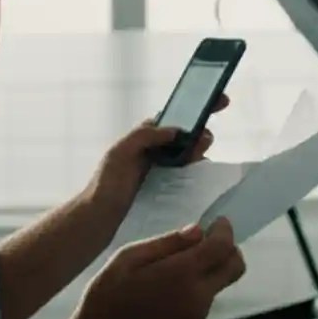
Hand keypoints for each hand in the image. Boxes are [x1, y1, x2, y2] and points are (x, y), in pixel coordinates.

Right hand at [66, 217, 244, 318]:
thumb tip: (197, 231)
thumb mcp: (127, 259)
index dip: (225, 230)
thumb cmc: (105, 298)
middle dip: (228, 249)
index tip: (217, 221)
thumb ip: (166, 243)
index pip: (223, 247)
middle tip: (206, 241)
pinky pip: (205, 300)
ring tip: (174, 266)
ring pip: (220, 283)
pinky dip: (198, 287)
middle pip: (235, 267)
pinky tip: (168, 289)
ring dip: (210, 269)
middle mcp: (198, 297)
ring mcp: (197, 316)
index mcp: (181, 275)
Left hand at [84, 94, 229, 218]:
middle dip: (200, 129)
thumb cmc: (106, 184)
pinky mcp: (163, 184)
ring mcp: (158, 166)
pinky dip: (195, 166)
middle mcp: (151, 147)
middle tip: (206, 138)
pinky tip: (200, 169)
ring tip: (203, 150)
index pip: (171, 115)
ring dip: (199, 147)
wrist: (99, 217)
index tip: (218, 101)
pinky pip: (184, 170)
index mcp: (142, 135)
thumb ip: (144, 136)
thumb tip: (175, 129)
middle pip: (183, 133)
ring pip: (186, 151)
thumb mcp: (120, 152)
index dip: (193, 106)